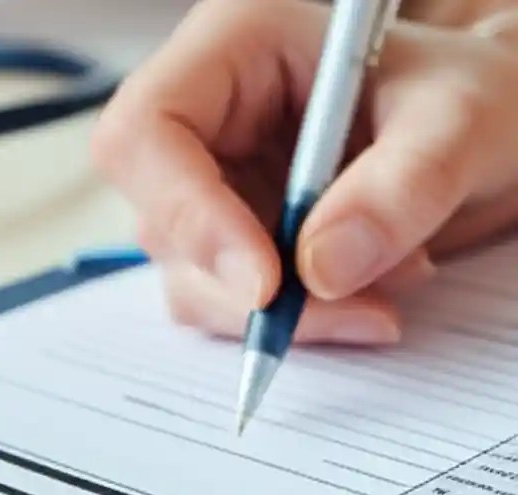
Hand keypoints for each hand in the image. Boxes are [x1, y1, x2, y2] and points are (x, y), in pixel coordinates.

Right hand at [88, 0, 517, 344]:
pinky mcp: (225, 233)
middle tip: (345, 307)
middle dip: (246, 283)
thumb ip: (402, 185)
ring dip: (281, 308)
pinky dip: (291, 318)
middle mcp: (202, 112)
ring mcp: (207, 178)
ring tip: (383, 290)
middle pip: (161, 216)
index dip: (186, 211)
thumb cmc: (463, 95)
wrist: (478, 130)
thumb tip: (321, 268)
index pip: (147, 131)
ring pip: (189, 273)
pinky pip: (224, 298)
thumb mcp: (462, 118)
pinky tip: (361, 296)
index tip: (263, 281)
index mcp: (232, 45)